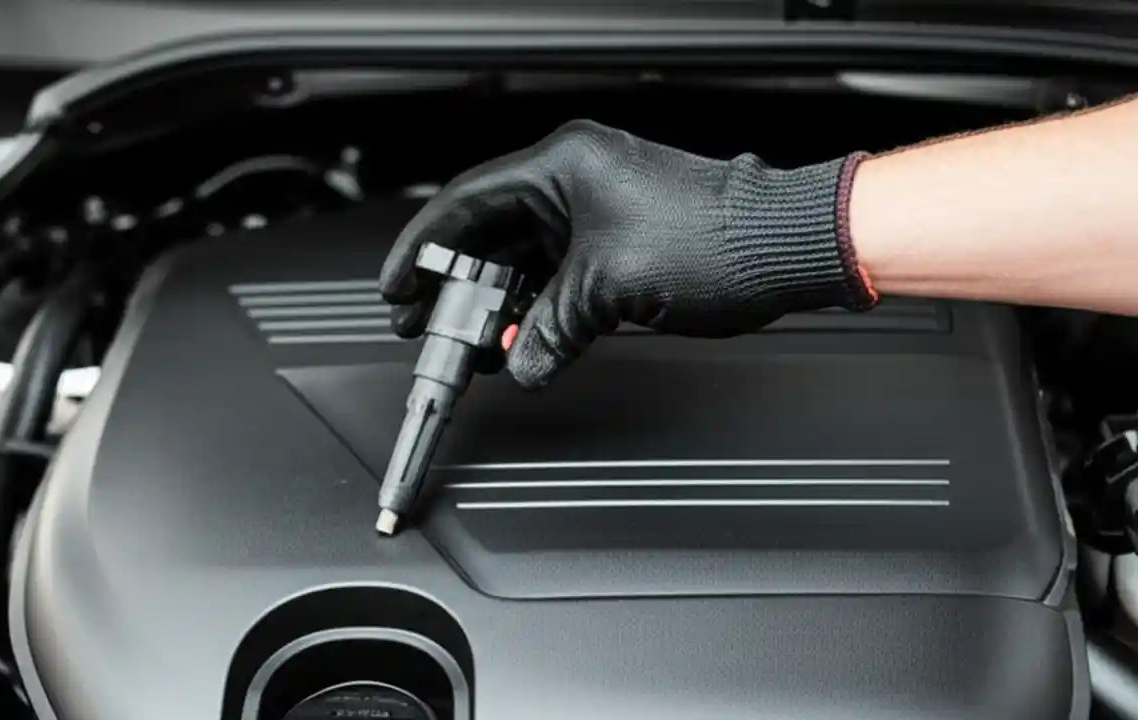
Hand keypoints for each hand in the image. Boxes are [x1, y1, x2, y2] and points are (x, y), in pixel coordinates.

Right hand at [380, 120, 875, 389]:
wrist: (784, 249)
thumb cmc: (716, 241)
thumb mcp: (610, 290)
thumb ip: (551, 330)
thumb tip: (521, 364)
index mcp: (560, 168)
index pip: (464, 204)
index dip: (421, 248)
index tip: (396, 284)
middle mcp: (571, 182)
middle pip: (486, 236)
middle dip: (453, 286)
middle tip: (422, 324)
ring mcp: (592, 213)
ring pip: (519, 260)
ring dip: (494, 305)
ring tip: (465, 343)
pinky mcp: (612, 243)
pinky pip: (553, 277)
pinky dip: (532, 310)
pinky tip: (515, 342)